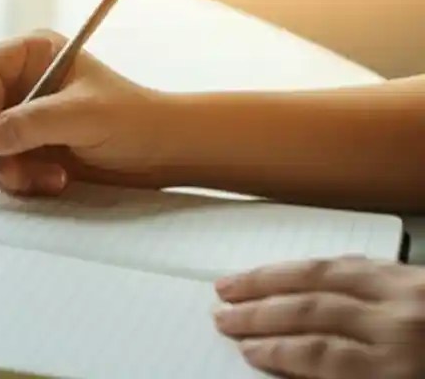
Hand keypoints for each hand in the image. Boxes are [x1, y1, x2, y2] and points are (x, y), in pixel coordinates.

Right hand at [0, 30, 165, 195]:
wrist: (163, 153)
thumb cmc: (133, 120)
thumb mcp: (84, 115)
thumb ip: (33, 123)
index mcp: (32, 55)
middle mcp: (20, 82)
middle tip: (12, 167)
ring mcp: (21, 117)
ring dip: (9, 167)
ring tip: (47, 177)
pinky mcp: (27, 148)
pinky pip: (1, 165)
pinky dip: (21, 179)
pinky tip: (55, 180)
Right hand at [214, 256, 424, 377]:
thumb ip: (347, 377)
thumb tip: (292, 365)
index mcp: (396, 366)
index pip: (317, 353)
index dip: (275, 350)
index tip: (245, 348)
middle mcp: (398, 322)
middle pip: (312, 309)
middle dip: (259, 312)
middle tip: (222, 314)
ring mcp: (408, 291)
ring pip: (324, 274)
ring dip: (272, 278)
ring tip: (236, 284)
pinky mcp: (417, 273)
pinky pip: (356, 261)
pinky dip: (318, 265)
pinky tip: (295, 270)